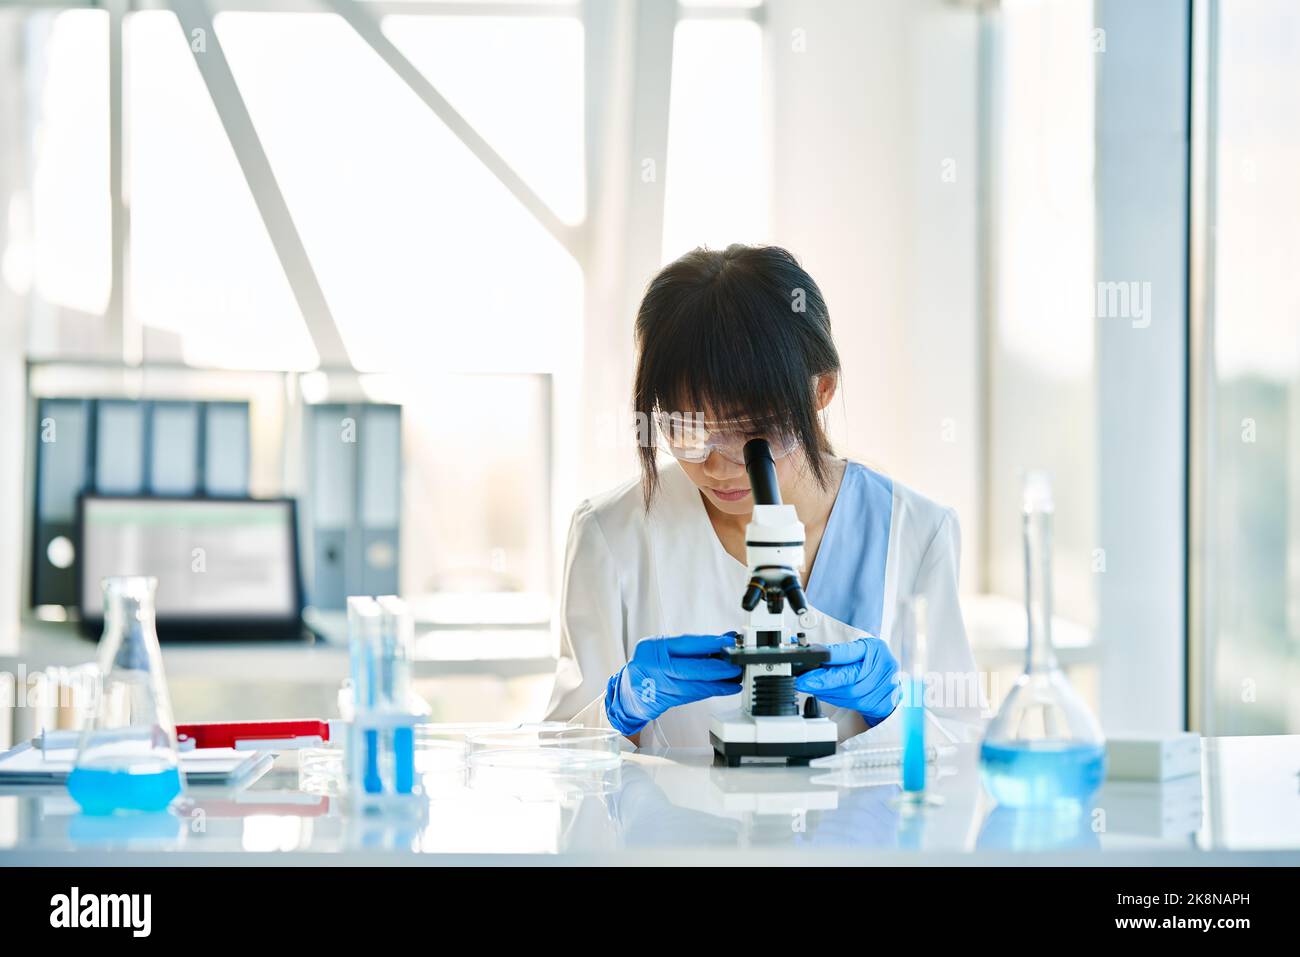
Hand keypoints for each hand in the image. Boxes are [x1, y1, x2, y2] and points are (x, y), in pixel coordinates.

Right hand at [606, 634, 741, 735]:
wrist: (626, 693)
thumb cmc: (648, 667)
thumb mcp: (664, 651)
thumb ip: (692, 647)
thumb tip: (724, 641)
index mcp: (653, 647)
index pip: (686, 643)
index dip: (709, 643)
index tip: (728, 643)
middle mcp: (652, 665)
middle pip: (690, 668)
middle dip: (716, 669)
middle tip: (735, 668)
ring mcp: (655, 685)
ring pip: (692, 686)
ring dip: (716, 685)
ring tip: (734, 682)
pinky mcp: (660, 702)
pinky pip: (689, 697)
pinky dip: (706, 693)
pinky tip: (720, 690)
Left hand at [794, 637, 898, 726]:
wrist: (891, 681)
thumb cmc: (872, 661)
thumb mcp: (858, 649)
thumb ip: (838, 653)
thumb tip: (809, 652)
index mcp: (876, 648)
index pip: (849, 652)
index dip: (829, 656)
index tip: (810, 660)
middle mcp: (884, 666)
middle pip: (849, 678)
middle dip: (822, 681)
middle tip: (803, 681)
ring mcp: (885, 687)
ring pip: (849, 694)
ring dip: (827, 692)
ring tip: (812, 687)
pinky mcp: (882, 703)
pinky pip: (853, 704)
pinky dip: (835, 699)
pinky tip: (826, 694)